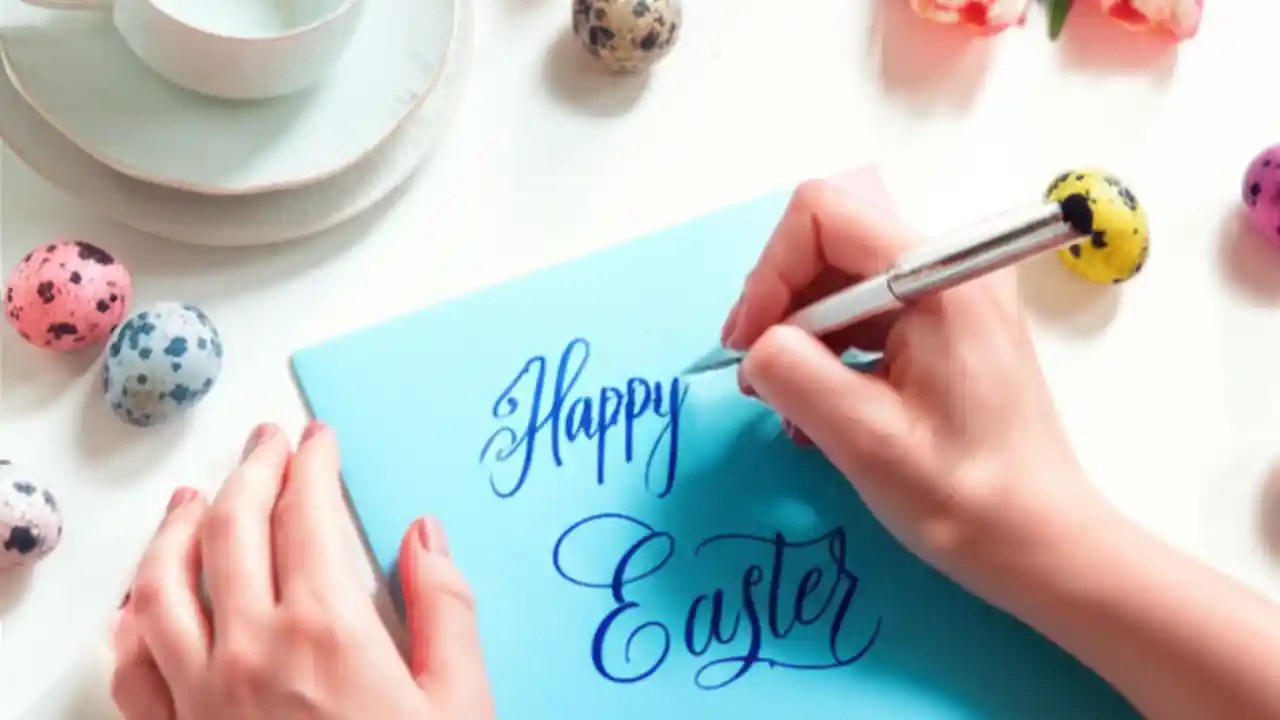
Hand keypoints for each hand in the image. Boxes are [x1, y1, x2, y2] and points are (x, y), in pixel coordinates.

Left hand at [110, 422, 492, 719]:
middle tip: (265, 442)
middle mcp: (250, 650)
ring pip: (161, 585)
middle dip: (248, 471)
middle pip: (230, 528)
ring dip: (176, 529)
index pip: (305, 513)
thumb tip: (425, 536)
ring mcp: (200, 698)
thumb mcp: (461, 705)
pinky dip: (129, 622)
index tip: (318, 440)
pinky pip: (130, 669)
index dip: (311, 464)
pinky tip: (139, 603)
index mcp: (326, 631)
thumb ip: (447, 611)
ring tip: (194, 497)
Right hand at [724, 180, 1110, 585]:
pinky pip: (866, 317)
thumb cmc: (964, 497)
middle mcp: (951, 269)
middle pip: (829, 246)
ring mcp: (952, 299)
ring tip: (792, 407)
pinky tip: (824, 410)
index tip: (749, 343)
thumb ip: (795, 373)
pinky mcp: (949, 331)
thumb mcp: (864, 439)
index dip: (770, 272)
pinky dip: (830, 355)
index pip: (823, 217)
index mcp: (941, 277)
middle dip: (780, 307)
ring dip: (801, 339)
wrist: (1041, 544)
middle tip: (759, 380)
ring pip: (840, 284)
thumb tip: (757, 346)